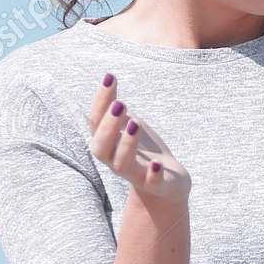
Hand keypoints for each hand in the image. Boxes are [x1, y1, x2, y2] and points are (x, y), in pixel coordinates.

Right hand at [88, 74, 189, 207]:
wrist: (168, 183)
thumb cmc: (143, 150)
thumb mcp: (130, 125)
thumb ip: (116, 107)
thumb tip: (108, 78)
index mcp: (107, 144)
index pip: (95, 122)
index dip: (100, 101)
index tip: (110, 78)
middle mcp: (114, 160)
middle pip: (101, 147)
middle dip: (108, 126)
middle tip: (120, 104)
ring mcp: (134, 174)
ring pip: (122, 164)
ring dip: (126, 144)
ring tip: (135, 123)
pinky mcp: (156, 185)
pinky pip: (150, 182)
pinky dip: (152, 174)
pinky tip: (157, 163)